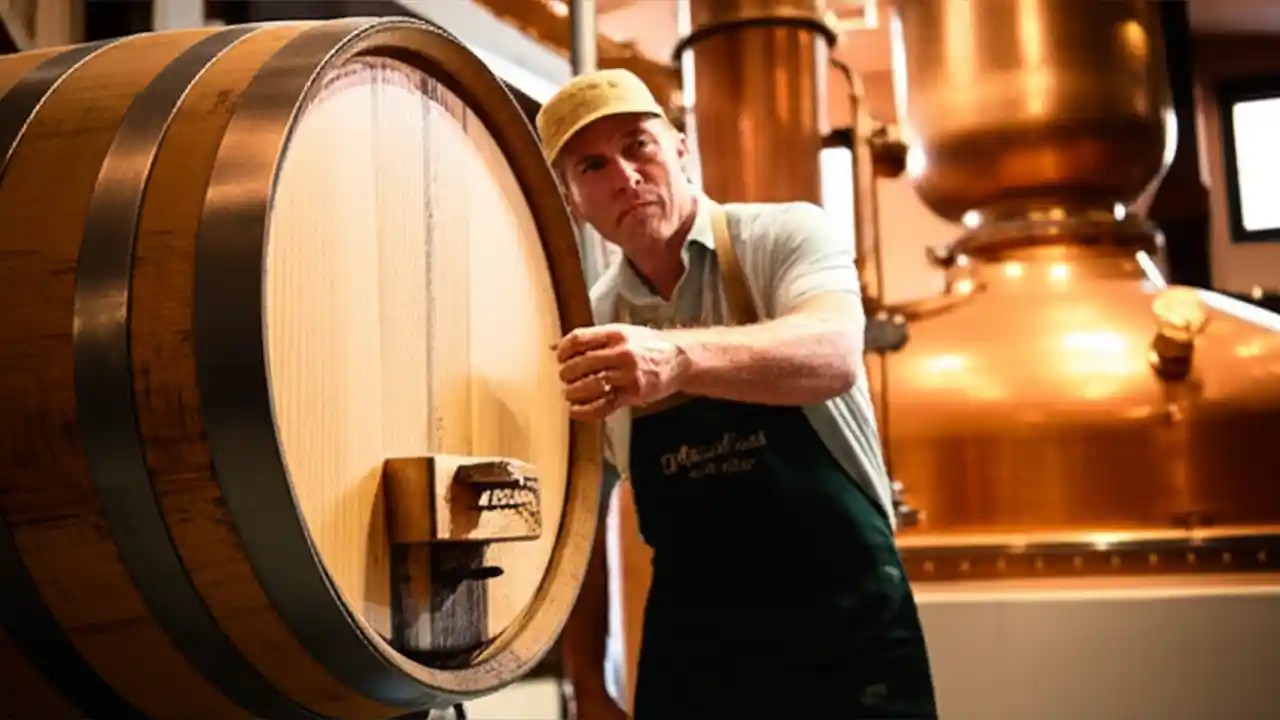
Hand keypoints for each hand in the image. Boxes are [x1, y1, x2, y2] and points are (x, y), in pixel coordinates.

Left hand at [553, 323, 685, 420]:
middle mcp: (622, 353)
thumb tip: (554, 346)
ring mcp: (628, 375)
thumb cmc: (646, 345)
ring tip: (569, 393)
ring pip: (590, 385)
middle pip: (581, 364)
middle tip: (564, 377)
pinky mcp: (633, 394)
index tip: (559, 357)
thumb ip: (591, 339)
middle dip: (566, 373)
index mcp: (616, 334)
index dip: (563, 350)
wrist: (678, 359)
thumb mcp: (621, 333)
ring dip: (572, 392)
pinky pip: (603, 405)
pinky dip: (585, 411)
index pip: (579, 339)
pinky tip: (575, 410)